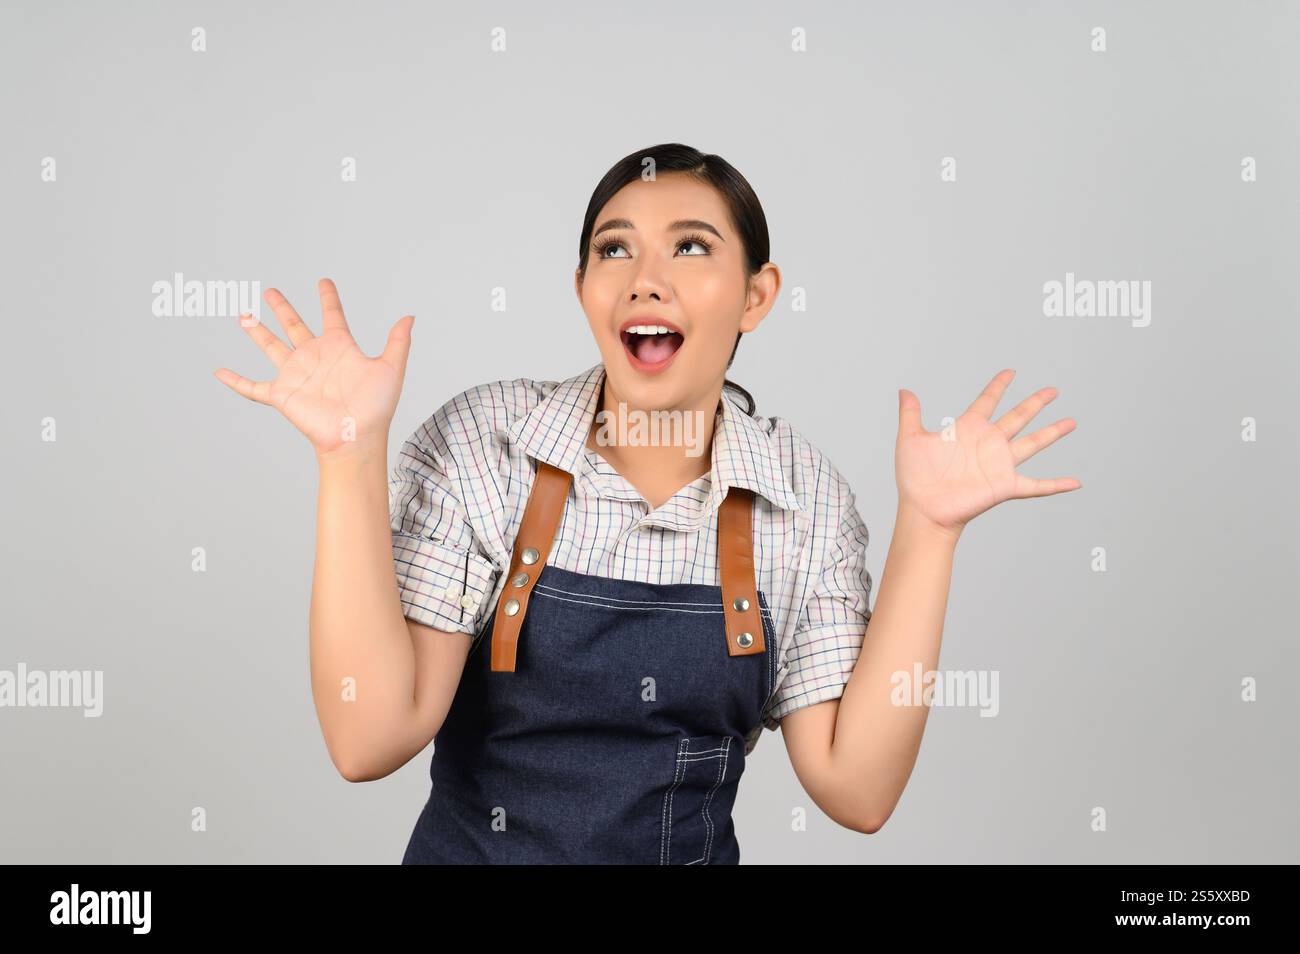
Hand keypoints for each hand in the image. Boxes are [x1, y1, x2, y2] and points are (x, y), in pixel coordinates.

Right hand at [213, 279, 413, 458]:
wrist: (355, 436)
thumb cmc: (376, 407)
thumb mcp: (390, 368)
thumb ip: (398, 342)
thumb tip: (410, 317)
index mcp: (339, 347)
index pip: (332, 316)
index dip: (329, 298)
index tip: (324, 281)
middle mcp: (315, 357)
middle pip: (294, 325)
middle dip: (282, 308)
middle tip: (270, 290)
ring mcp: (296, 374)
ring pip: (271, 346)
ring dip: (256, 331)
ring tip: (243, 314)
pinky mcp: (282, 394)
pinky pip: (253, 388)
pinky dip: (236, 381)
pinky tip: (219, 372)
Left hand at [895, 369, 1079, 536]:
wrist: (923, 508)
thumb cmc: (915, 478)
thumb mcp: (911, 439)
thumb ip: (910, 414)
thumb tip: (904, 390)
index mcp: (967, 429)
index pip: (987, 401)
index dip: (998, 386)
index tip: (1011, 371)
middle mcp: (988, 443)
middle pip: (1018, 417)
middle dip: (1035, 403)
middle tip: (1053, 390)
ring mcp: (999, 464)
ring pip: (1032, 443)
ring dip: (1052, 433)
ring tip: (1071, 422)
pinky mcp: (1004, 486)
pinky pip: (1036, 485)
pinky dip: (1056, 485)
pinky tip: (1075, 483)